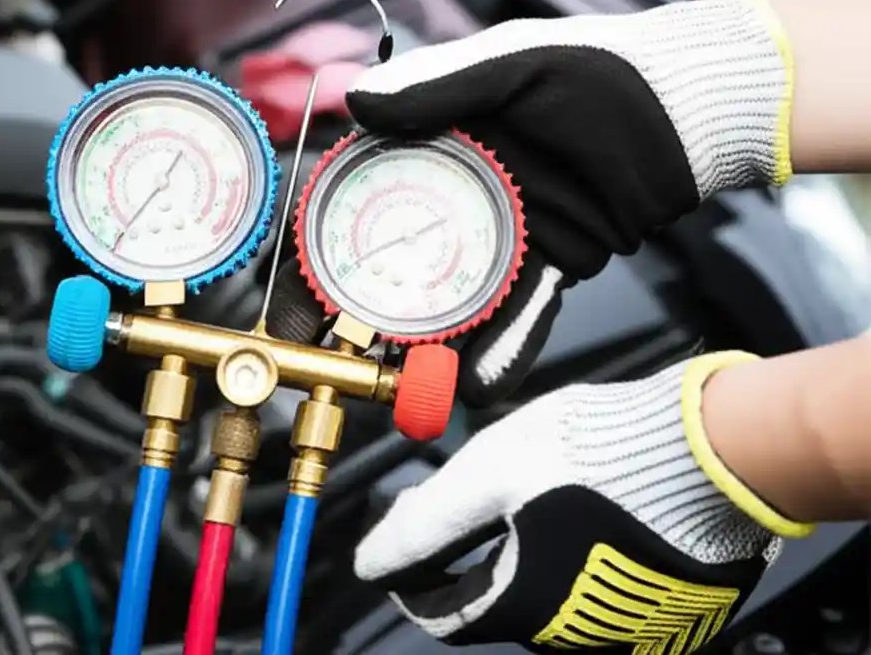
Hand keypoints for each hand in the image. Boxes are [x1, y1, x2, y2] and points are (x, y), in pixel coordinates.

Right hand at [346, 0, 794, 405]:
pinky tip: (476, 386)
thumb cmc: (604, 70)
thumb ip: (437, 89)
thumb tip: (357, 101)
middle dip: (362, 323)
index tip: (295, 309)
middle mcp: (455, 194)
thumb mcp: (512, 68)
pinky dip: (500, 351)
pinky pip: (518, 314)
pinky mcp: (548, 263)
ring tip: (405, 390)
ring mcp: (500, 234)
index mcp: (431, 143)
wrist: (691, 110)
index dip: (315, 262)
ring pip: (452, 302)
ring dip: (427, 350)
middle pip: (391, 269)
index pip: (352, 209)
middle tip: (341, 365)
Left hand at [354, 353, 813, 651]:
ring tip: (531, 494)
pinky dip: (576, 562)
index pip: (440, 616)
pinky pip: (601, 595)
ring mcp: (627, 630)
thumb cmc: (599, 453)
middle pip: (493, 603)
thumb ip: (422, 525)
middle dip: (467, 556)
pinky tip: (580, 513)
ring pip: (546, 599)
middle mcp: (575, 635)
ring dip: (522, 556)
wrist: (711, 446)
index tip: (402, 542)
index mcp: (525, 607)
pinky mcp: (668, 613)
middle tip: (467, 499)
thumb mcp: (487, 473)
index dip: (410, 578)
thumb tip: (370, 561)